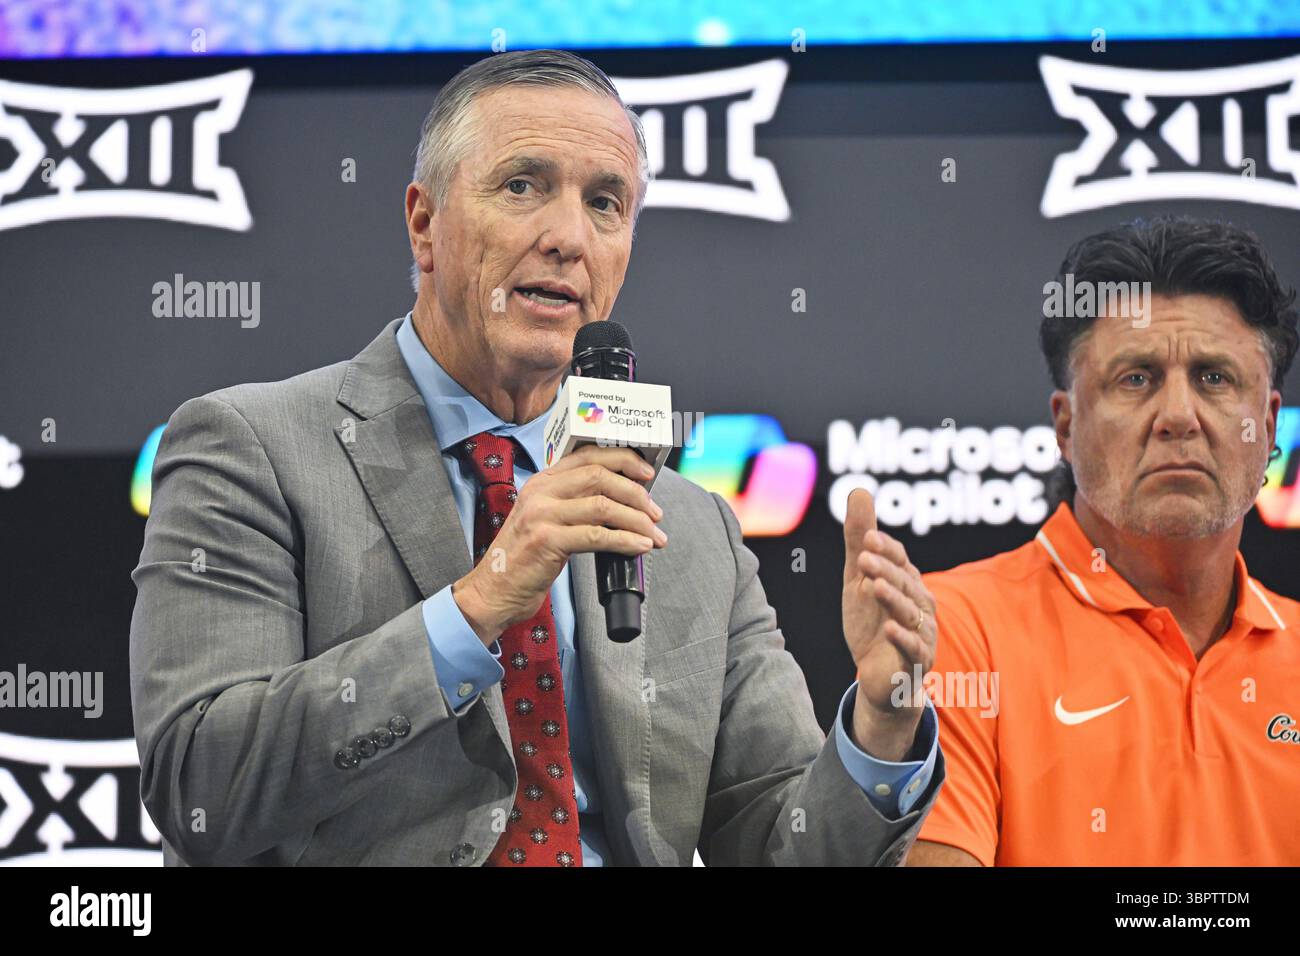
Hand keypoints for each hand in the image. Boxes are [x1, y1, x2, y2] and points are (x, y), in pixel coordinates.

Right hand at [453, 444, 666, 643]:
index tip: (647, 473)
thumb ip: (574, 503)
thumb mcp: (545, 519)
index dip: (624, 460)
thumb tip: (623, 500)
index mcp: (542, 481)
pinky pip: (597, 536)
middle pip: (601, 476)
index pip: (589, 455)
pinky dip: (625, 540)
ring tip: (654, 534)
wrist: (494, 590)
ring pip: (603, 506)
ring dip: (637, 520)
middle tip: (655, 512)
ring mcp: (542, 515)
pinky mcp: (547, 541)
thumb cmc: (524, 558)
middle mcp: (541, 492)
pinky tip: (639, 546)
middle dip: (636, 493)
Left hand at [841, 488, 937, 759]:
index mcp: (908, 582)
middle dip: (886, 569)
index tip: (865, 537)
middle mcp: (920, 603)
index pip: (899, 560)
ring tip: (872, 586)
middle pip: (905, 582)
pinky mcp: (916, 660)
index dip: (884, 548)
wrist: (881, 676)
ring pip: (910, 611)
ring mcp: (922, 632)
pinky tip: (888, 628)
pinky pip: (914, 648)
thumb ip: (858, 538)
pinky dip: (902, 637)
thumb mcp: (858, 578)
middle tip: (863, 557)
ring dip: (892, 597)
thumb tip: (859, 489)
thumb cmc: (872, 622)